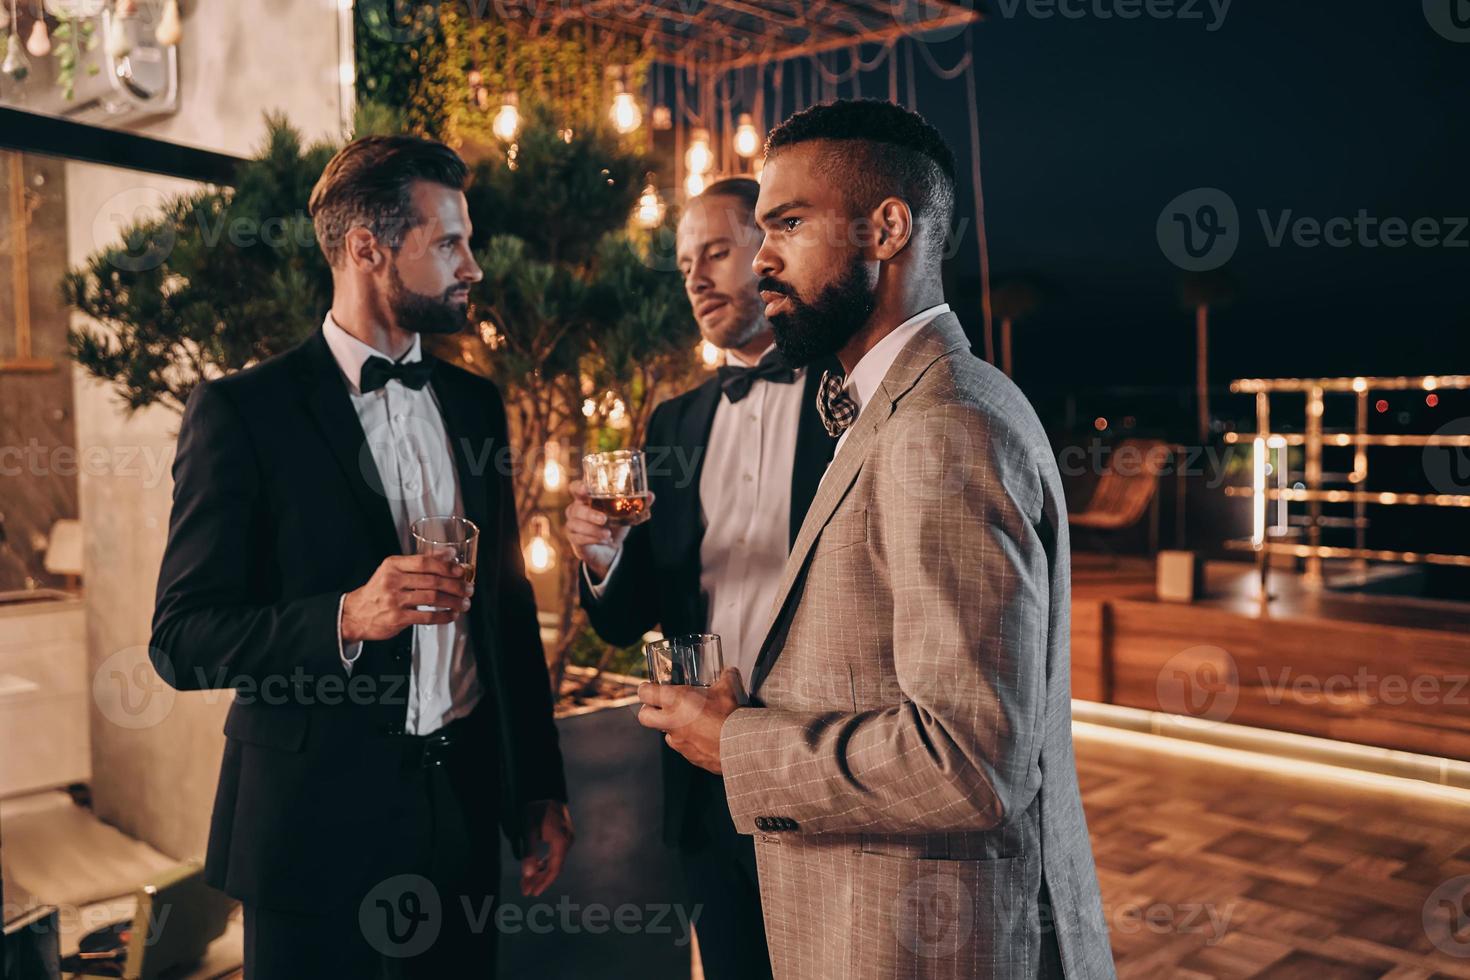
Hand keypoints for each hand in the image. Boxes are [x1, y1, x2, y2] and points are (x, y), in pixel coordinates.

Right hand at [340, 555, 471, 642]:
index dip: (446, 565)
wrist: (356, 613)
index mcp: (393, 565)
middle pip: (432, 580)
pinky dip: (444, 616)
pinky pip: (427, 617)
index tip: (462, 569)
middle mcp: (393, 581)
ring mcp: (394, 600)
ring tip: (465, 603)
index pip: (424, 562)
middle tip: (469, 589)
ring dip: (454, 601)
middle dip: (456, 585)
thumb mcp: (394, 571)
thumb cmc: (379, 591)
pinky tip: (452, 615)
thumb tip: (449, 554)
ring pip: (433, 598)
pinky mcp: (397, 618)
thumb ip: (419, 563)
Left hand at [520, 800, 573, 896]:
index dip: (542, 883)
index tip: (531, 893)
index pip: (553, 870)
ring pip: (555, 861)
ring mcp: (567, 838)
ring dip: (541, 871)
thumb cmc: (535, 808)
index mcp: (561, 842)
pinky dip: (545, 861)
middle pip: (554, 867)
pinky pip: (556, 853)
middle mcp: (568, 841)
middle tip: (525, 891)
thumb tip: (527, 875)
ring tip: (528, 881)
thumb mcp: (528, 830)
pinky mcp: (564, 834)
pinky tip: (537, 866)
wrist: (545, 789)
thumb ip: (528, 853)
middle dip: (539, 880)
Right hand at [563, 480, 654, 579]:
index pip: (575, 488)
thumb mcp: (626, 514)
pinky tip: (603, 539)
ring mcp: (573, 524)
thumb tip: (650, 495)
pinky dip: (592, 538)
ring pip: (576, 524)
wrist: (609, 548)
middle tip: (604, 519)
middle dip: (589, 514)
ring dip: (593, 529)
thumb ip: (638, 504)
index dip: (579, 487)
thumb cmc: (614, 524)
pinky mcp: (574, 538)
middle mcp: (576, 509)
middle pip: (575, 508)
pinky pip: (578, 538)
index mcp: (587, 498)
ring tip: (607, 534)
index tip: (586, 489)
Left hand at [636, 668, 744, 774]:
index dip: (645, 689)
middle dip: (648, 711)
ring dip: (674, 728)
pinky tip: (705, 737)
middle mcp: (672, 721)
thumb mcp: (728, 689)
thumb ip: (726, 677)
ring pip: (666, 733)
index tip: (649, 688)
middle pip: (644, 716)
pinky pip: (684, 747)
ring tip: (691, 723)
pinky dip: (691, 742)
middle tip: (658, 707)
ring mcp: (678, 741)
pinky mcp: (688, 756)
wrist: (740, 746)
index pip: (645, 692)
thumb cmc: (730, 716)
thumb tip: (729, 672)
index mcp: (676, 700)